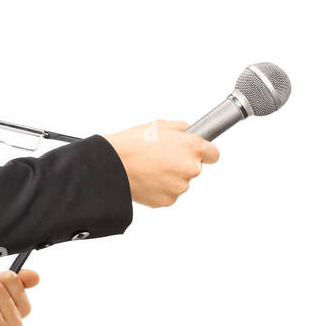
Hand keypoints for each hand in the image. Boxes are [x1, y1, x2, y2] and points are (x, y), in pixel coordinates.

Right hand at [102, 119, 219, 207]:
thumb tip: (188, 132)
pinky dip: (160, 188)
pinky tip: (147, 179)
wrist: (112, 165)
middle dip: (181, 164)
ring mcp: (180, 187)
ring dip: (170, 177)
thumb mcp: (159, 125)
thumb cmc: (132, 143)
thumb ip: (181, 129)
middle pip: (194, 168)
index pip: (214, 154)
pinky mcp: (168, 200)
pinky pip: (169, 194)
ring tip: (150, 168)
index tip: (194, 153)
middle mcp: (190, 168)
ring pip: (180, 182)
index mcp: (192, 147)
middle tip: (161, 158)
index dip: (203, 153)